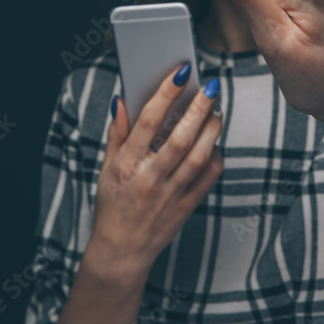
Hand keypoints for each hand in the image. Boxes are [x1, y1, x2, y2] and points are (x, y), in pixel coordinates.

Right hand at [90, 63, 223, 282]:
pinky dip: (216, 156)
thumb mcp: (106, 168)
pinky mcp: (186, 207)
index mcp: (126, 165)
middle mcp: (149, 179)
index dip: (166, 94)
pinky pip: (208, 177)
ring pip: (199, 156)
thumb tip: (122, 100)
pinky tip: (214, 142)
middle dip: (199, 109)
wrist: (122, 251)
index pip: (148, 122)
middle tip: (211, 86)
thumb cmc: (112, 204)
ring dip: (212, 130)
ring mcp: (170, 194)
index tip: (181, 72)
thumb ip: (116, 133)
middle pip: (180, 137)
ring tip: (216, 111)